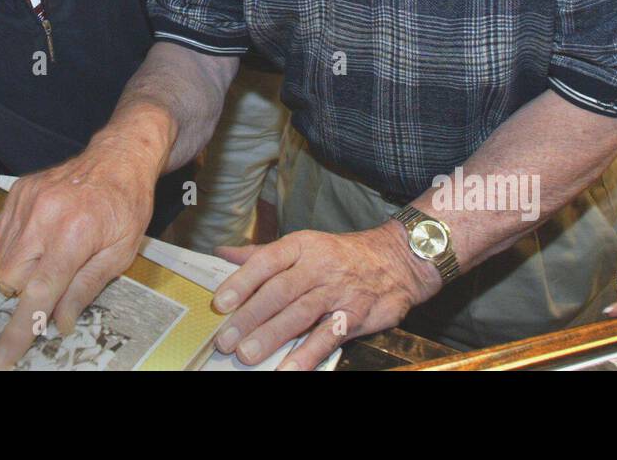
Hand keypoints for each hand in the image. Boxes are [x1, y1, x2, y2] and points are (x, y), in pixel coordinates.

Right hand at [0, 134, 162, 369]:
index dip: (17, 333)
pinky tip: (46, 233)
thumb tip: (60, 322)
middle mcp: (44, 217)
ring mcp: (27, 201)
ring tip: (57, 247)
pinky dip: (19, 244)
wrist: (119, 156)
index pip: (37, 296)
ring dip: (25, 266)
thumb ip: (86, 288)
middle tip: (59, 274)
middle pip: (12, 279)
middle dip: (30, 288)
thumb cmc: (127, 204)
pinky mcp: (18, 191)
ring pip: (4, 259)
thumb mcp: (120, 253)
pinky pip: (3, 235)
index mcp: (73, 236)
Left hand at [212, 221, 437, 370]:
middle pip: (280, 291)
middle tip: (227, 339)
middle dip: (251, 316)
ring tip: (248, 354)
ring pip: (302, 314)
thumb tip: (222, 255)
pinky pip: (330, 336)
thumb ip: (261, 255)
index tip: (221, 302)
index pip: (267, 261)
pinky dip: (309, 354)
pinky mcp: (357, 315)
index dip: (242, 281)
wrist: (396, 259)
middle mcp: (319, 266)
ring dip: (273, 336)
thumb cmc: (339, 255)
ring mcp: (339, 291)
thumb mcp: (303, 246)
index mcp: (301, 247)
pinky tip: (289, 369)